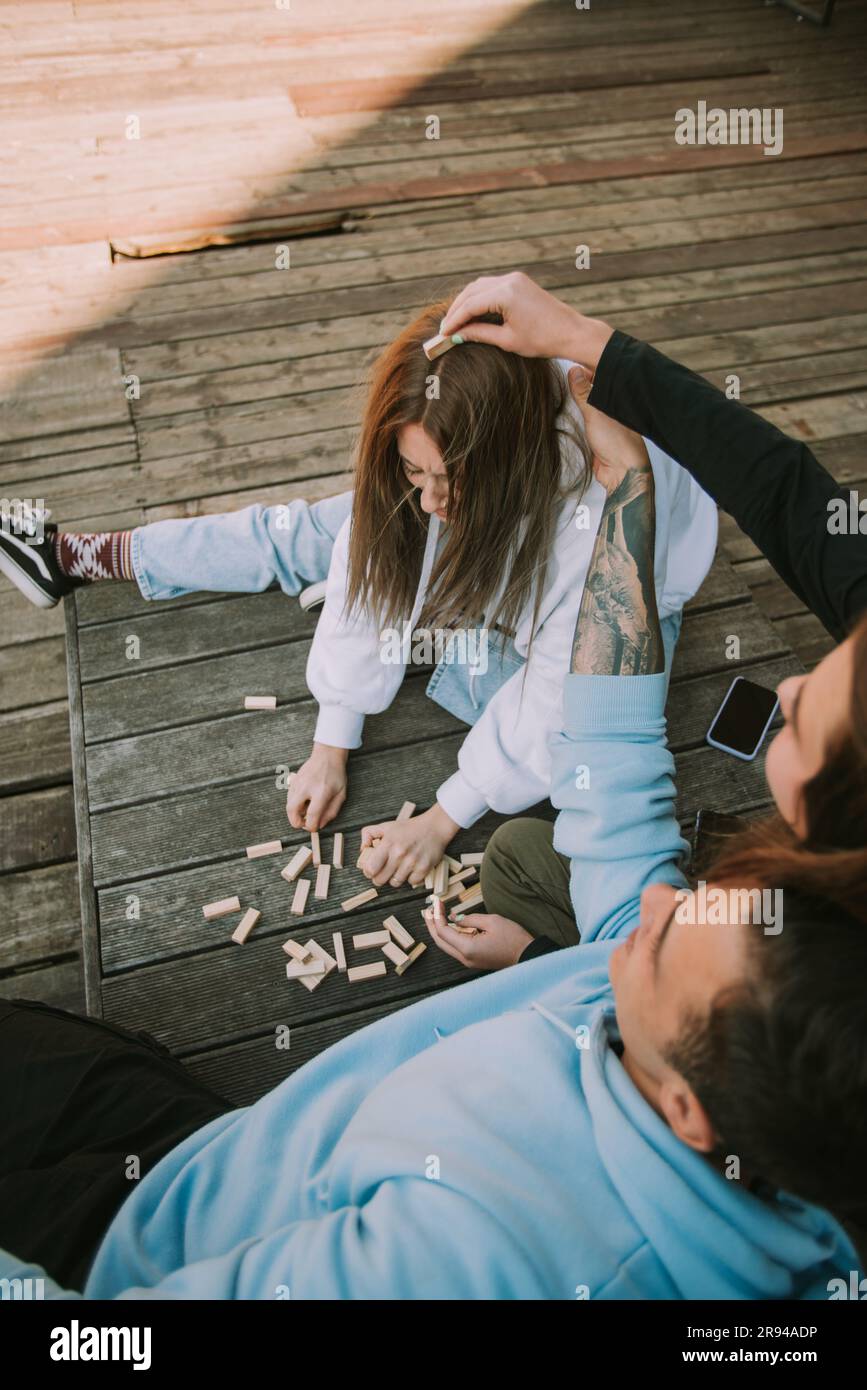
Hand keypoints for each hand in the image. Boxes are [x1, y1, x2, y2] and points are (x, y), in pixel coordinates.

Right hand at [286, 743, 346, 830]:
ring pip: (289, 804)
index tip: (314, 827)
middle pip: (292, 810)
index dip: (311, 826)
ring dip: (295, 813)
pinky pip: (290, 798)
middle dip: (295, 822)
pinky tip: (304, 801)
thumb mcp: (340, 795)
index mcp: (321, 792)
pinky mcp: (293, 781)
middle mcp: (307, 787)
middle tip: (303, 823)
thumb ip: (331, 812)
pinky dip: (295, 804)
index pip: (312, 815)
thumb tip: (320, 825)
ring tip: (307, 810)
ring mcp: (298, 783)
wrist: (327, 756)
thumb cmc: (336, 775)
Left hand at [359, 804, 458, 887]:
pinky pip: (411, 882)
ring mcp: (412, 862)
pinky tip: (411, 869)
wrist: (434, 827)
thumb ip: (368, 834)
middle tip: (382, 873)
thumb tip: (362, 850)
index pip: (371, 868)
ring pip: (395, 883)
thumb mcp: (386, 826)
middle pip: (380, 880)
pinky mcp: (424, 868)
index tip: (371, 870)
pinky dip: (410, 878)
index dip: (368, 872)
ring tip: (398, 869)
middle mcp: (399, 854)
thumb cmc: (409, 828)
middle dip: (379, 878)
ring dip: (395, 878)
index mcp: (388, 843)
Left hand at [424, 902, 532, 970]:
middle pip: (440, 941)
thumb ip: (470, 919)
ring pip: (446, 945)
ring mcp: (468, 961)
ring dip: (439, 929)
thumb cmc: (513, 938)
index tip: (437, 901)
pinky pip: (455, 947)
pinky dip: (449, 935)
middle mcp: (464, 958)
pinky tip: (449, 924)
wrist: (528, 955)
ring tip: (434, 914)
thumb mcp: (492, 921)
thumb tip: (454, 919)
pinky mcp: (474, 960)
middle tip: (428, 908)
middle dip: (431, 924)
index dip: (437, 915)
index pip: (443, 931)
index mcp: (467, 948)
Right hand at [440, 271, 612, 368]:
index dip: (454, 320)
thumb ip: (479, 334)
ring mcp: (515, 278)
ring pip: (480, 286)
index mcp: (506, 294)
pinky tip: (472, 312)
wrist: (571, 332)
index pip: (470, 305)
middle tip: (445, 328)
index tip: (442, 334)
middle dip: (456, 309)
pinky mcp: (520, 282)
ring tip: (456, 321)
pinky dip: (479, 298)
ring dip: (466, 302)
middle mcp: (509, 280)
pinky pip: (492, 287)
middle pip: (471, 291)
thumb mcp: (507, 340)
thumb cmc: (542, 340)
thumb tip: (457, 336)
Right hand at [567, 364, 651, 496]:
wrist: (621, 473)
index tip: (569, 363)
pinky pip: (582, 420)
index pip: (600, 376)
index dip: (586, 368)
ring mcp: (604, 420)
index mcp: (617, 397)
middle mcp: (612, 406)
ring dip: (574, 402)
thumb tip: (574, 371)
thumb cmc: (618, 443)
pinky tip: (564, 412)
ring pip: (586, 404)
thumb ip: (584, 393)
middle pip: (592, 389)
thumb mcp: (596, 413)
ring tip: (559, 391)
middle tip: (561, 376)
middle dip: (578, 384)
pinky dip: (574, 416)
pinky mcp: (596, 433)